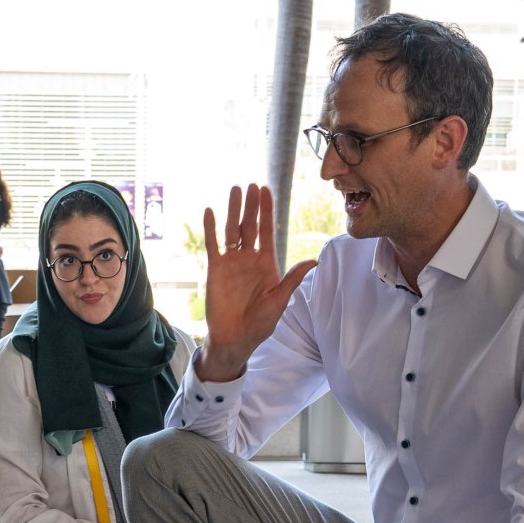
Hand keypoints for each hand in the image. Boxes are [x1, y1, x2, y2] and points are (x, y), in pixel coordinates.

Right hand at [195, 184, 317, 382]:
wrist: (235, 338)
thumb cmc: (260, 323)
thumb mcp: (280, 299)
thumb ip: (292, 278)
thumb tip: (313, 260)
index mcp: (267, 262)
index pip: (267, 231)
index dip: (267, 211)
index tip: (266, 190)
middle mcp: (249, 258)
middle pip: (250, 225)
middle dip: (252, 205)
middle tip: (252, 184)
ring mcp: (232, 262)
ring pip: (232, 230)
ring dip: (233, 210)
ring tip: (234, 190)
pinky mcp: (215, 269)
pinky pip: (213, 244)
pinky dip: (211, 228)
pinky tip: (210, 212)